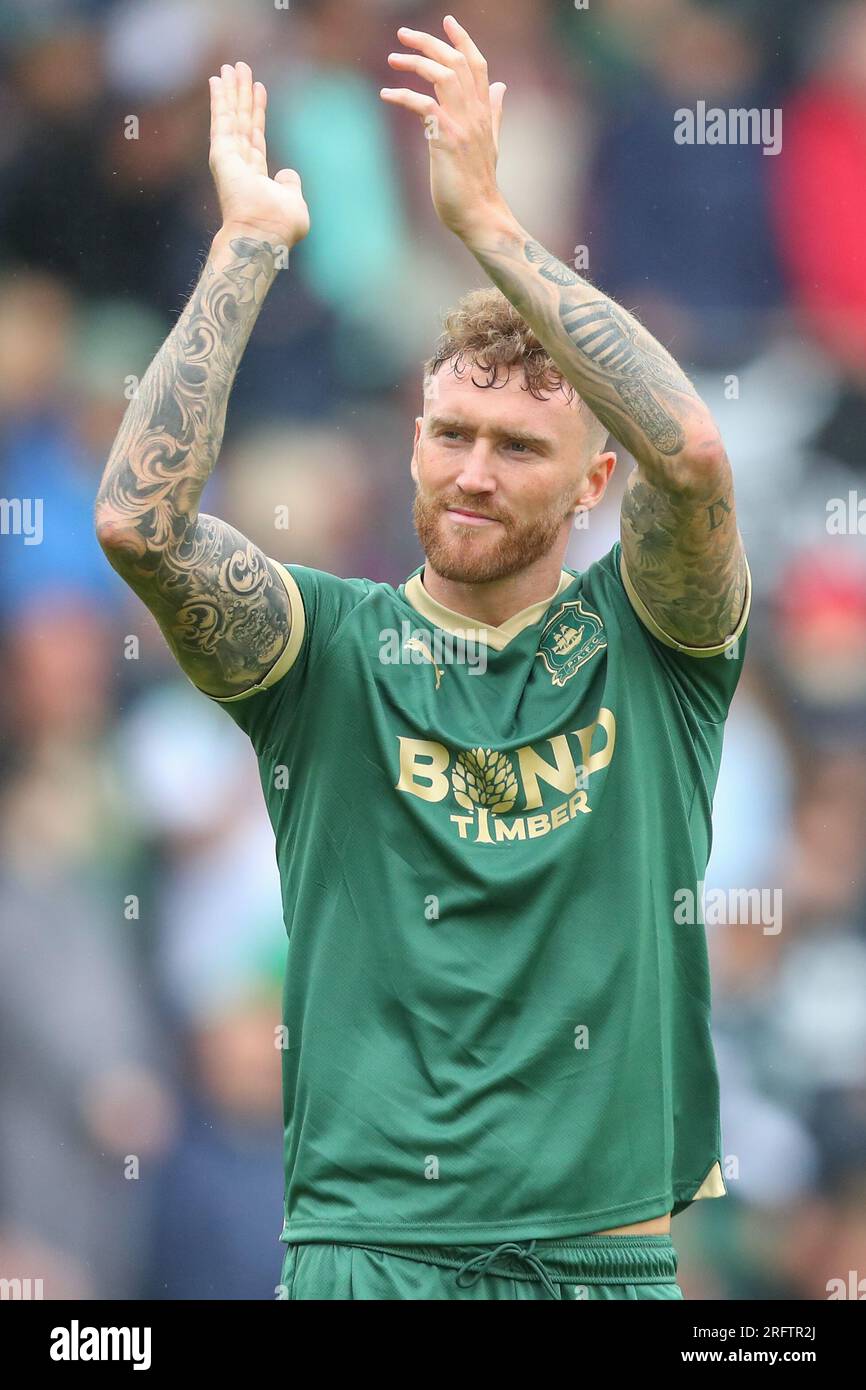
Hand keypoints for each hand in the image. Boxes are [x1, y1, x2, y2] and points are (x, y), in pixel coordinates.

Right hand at [209, 62, 309, 248]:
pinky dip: (220, 98)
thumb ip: (291, 186)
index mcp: (256, 177)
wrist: (262, 235)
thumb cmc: (280, 227)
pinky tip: (218, 79)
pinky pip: (222, 119)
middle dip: (241, 95)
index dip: (257, 113)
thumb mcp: (295, 203)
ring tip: (231, 66)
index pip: (256, 137)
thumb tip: (287, 174)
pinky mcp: (221, 153)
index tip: (259, 89)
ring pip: (231, 116)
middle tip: (239, 68)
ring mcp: (229, 159)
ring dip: (231, 90)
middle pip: (241, 121)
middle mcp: (239, 166)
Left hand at [380, 15, 506, 240]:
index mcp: (485, 112)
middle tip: (403, 34)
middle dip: (430, 42)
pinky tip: (386, 94)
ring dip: (415, 61)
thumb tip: (501, 87)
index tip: (447, 21)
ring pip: (442, 76)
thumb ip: (495, 112)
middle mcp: (475, 114)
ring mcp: (462, 126)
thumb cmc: (479, 184)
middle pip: (456, 63)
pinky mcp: (446, 140)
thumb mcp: (491, 142)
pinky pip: (424, 105)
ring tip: (393, 59)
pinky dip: (403, 95)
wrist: (480, 214)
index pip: (478, 65)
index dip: (462, 40)